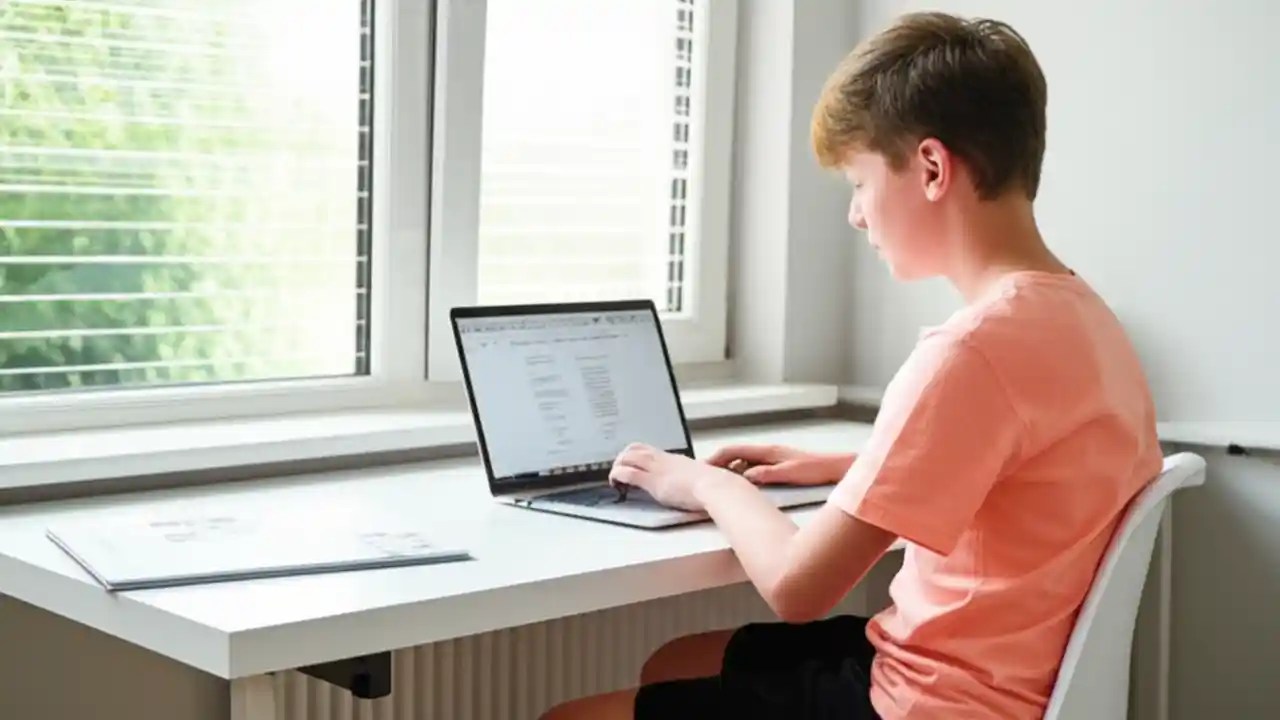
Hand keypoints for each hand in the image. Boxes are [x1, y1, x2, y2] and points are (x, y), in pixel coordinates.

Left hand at [610, 443, 732, 511]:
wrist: (716, 487)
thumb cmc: (715, 486)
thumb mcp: (702, 480)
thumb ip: (695, 481)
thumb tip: (700, 487)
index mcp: (675, 459)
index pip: (649, 449)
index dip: (636, 455)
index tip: (632, 464)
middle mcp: (664, 460)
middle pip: (634, 448)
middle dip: (623, 457)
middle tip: (619, 469)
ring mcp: (658, 469)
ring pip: (627, 457)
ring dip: (617, 466)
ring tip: (614, 479)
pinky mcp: (653, 481)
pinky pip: (627, 473)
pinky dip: (617, 477)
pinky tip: (616, 485)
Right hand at [704, 444, 854, 485]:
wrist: (835, 468)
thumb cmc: (816, 469)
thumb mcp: (790, 472)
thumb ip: (766, 474)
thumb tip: (744, 476)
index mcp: (768, 451)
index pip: (734, 450)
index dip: (716, 458)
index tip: (703, 466)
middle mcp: (768, 453)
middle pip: (736, 456)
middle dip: (719, 465)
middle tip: (706, 477)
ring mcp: (773, 459)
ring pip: (744, 463)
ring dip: (731, 471)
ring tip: (720, 484)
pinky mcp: (778, 467)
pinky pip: (754, 470)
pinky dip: (743, 476)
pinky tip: (743, 487)